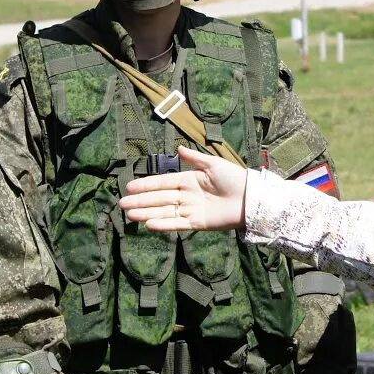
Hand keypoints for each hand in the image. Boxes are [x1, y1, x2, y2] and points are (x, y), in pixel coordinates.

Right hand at [119, 147, 247, 231]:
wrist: (251, 197)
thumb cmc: (234, 178)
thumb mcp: (213, 164)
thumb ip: (195, 158)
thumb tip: (178, 148)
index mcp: (188, 180)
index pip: (163, 183)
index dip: (146, 185)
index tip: (130, 187)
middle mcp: (186, 196)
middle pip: (159, 199)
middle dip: (141, 201)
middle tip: (122, 204)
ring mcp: (191, 210)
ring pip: (164, 212)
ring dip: (147, 213)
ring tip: (130, 215)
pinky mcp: (198, 223)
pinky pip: (177, 224)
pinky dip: (164, 224)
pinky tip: (149, 224)